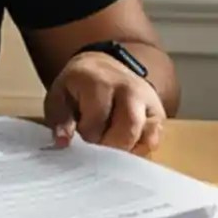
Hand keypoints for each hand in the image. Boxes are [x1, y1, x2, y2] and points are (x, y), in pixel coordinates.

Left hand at [44, 52, 164, 154]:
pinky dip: (139, 148)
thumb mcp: (59, 97)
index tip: (80, 134)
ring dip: (127, 149)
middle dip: (112, 147)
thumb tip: (63, 142)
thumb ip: (59, 119)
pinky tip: (124, 144)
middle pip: (129, 128)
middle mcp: (129, 88)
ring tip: (111, 145)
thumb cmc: (77, 87)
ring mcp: (148, 100)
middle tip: (98, 150)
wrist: (102, 67)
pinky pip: (155, 138)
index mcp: (100, 82)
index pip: (98, 121)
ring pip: (147, 135)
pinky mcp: (158, 112)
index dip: (88, 135)